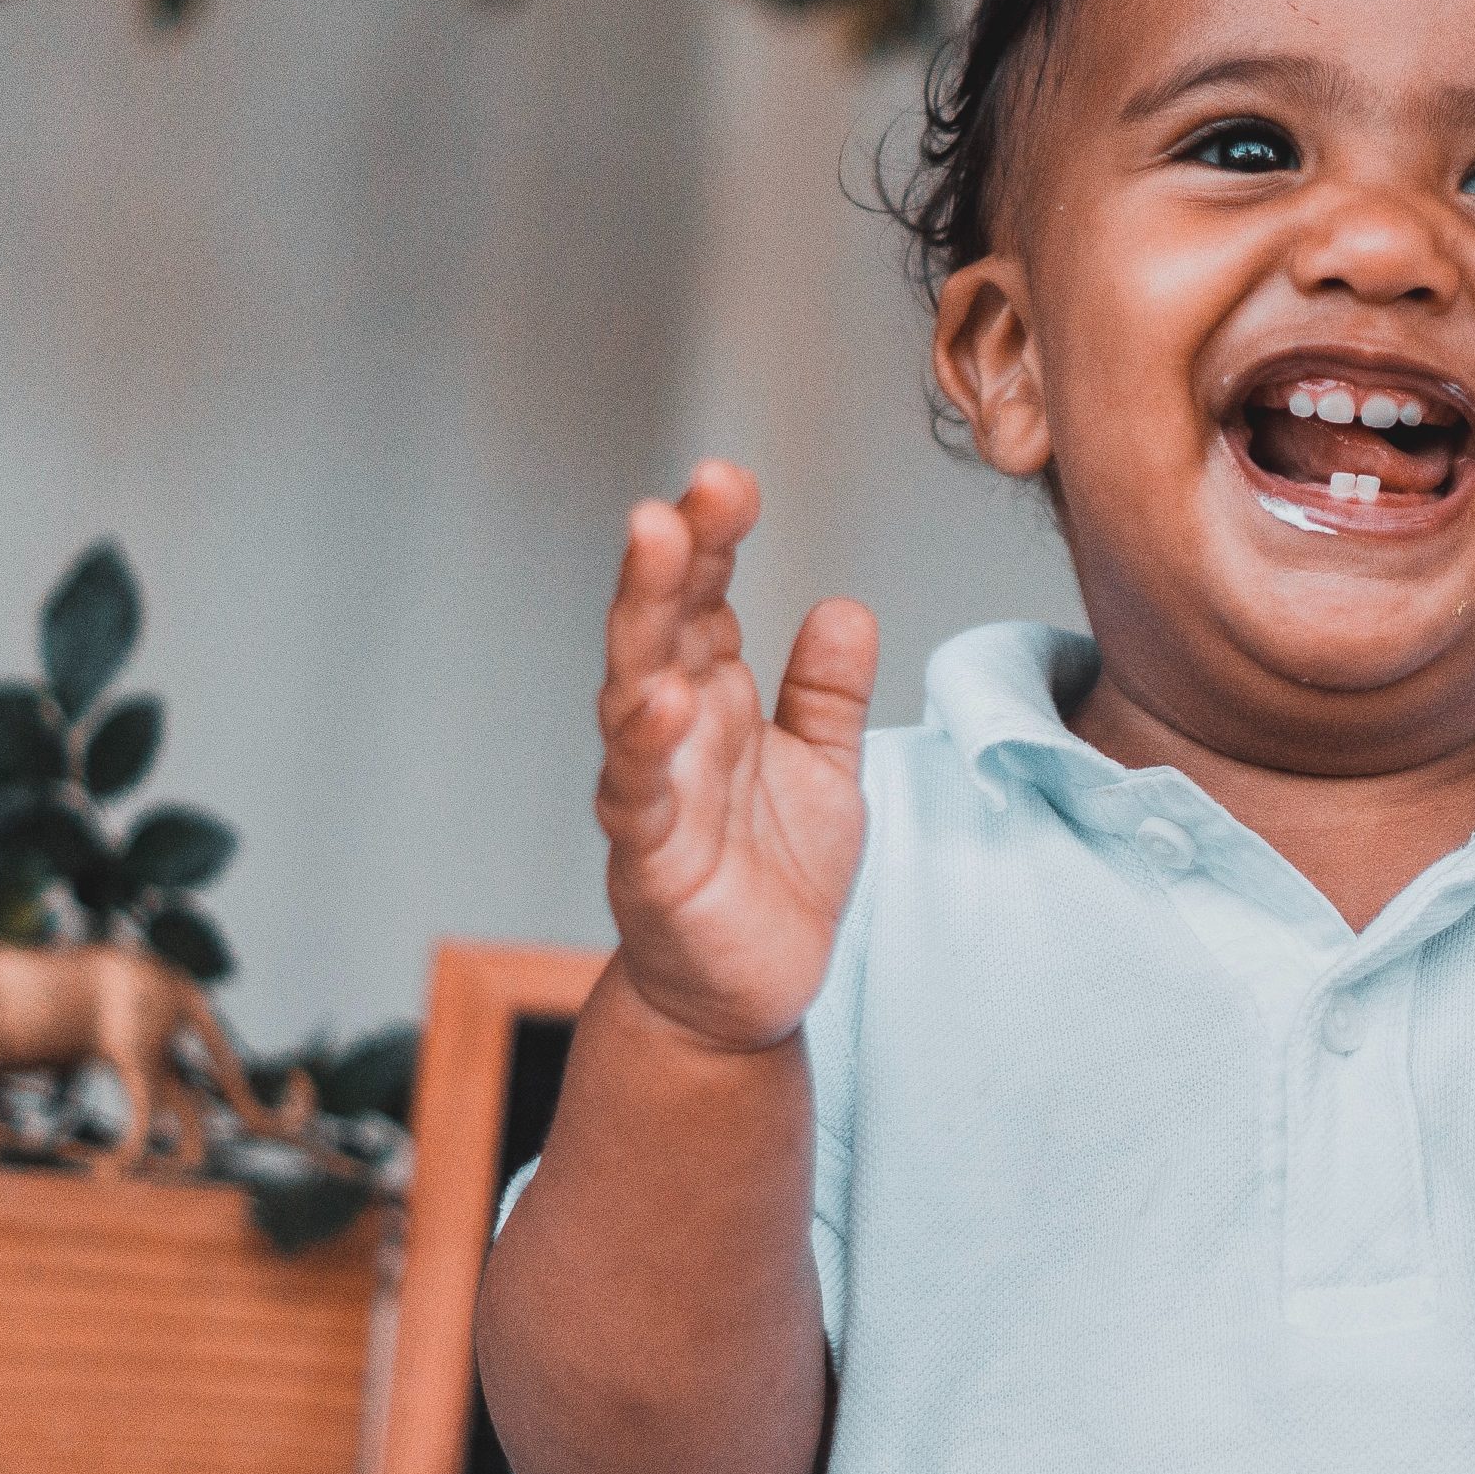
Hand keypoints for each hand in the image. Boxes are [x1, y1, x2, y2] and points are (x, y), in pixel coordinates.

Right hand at [595, 461, 878, 1051]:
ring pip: (631, 690)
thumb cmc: (776, 877)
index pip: (704, 598)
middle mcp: (672, 731)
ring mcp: (653, 791)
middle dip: (668, 555)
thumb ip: (829, 694)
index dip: (712, 538)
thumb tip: (843, 607)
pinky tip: (665, 702)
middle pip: (658, 625)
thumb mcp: (826, 770)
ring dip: (643, 619)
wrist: (748, 994)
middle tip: (683, 494)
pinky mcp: (651, 861)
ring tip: (660, 549)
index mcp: (712, 697)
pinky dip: (648, 749)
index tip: (729, 480)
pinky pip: (641, 797)